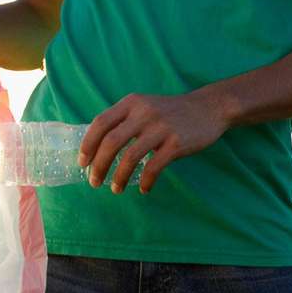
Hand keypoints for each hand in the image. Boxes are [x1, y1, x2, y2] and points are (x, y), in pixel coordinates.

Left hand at [80, 89, 229, 194]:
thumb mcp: (145, 106)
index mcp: (131, 103)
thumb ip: (124, 120)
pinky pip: (154, 167)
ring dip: (119, 177)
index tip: (83, 162)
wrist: (209, 108)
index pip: (100, 123)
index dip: (87, 145)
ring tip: (115, 189)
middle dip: (98, 165)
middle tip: (94, 181)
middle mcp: (143, 113)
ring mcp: (161, 128)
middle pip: (111, 142)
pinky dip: (146, 181)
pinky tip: (143, 188)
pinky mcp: (176, 143)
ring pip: (130, 157)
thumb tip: (98, 147)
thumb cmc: (172, 112)